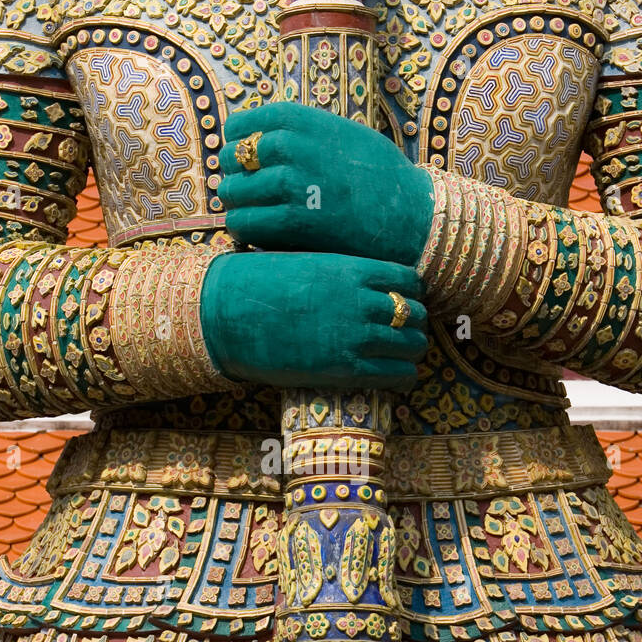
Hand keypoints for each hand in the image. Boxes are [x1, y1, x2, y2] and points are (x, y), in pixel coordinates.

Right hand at [201, 249, 426, 389]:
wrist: (226, 312)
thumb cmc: (257, 285)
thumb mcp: (306, 263)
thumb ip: (339, 274)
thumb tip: (356, 285)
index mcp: (352, 269)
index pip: (408, 279)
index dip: (410, 293)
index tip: (404, 301)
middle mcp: (361, 300)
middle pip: (414, 313)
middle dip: (414, 324)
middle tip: (405, 332)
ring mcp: (355, 336)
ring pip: (411, 345)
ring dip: (411, 351)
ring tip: (402, 357)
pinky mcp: (345, 369)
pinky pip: (396, 375)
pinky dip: (404, 377)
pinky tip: (398, 378)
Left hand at [218, 103, 433, 267]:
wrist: (409, 214)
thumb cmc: (377, 176)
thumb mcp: (339, 133)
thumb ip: (301, 133)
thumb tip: (261, 139)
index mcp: (300, 120)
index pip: (240, 127)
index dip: (236, 146)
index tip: (245, 161)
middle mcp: (290, 146)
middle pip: (230, 159)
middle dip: (234, 176)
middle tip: (248, 193)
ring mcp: (289, 184)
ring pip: (231, 192)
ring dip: (237, 205)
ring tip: (254, 214)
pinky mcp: (292, 221)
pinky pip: (242, 223)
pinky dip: (244, 229)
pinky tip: (259, 233)